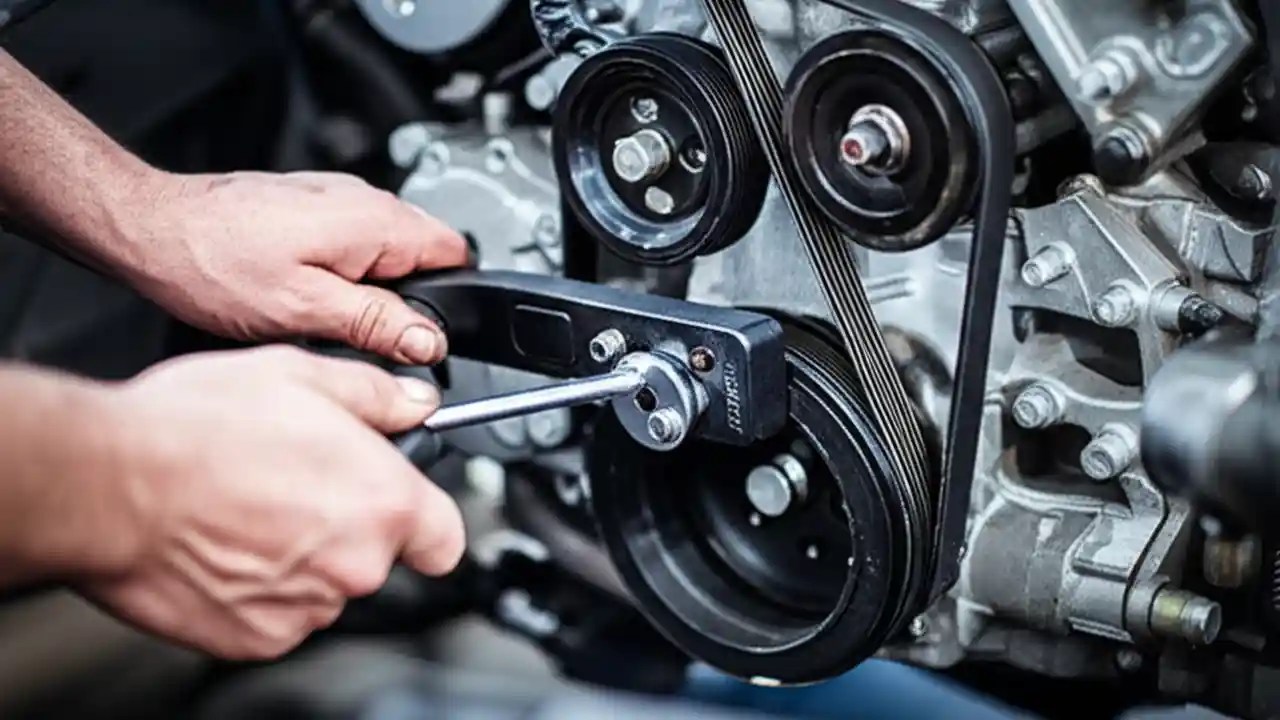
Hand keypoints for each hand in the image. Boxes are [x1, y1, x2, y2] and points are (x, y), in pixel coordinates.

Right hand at [79, 346, 464, 659]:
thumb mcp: (301, 375)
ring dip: (300, 557)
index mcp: (383, 502)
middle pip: (376, 556)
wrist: (106, 485)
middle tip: (293, 484)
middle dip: (345, 525)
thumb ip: (376, 395)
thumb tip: (414, 404)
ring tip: (247, 508)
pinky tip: (224, 544)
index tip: (402, 506)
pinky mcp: (256, 638)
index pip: (445, 536)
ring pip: (324, 586)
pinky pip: (277, 614)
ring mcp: (306, 608)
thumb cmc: (195, 429)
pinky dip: (258, 589)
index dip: (424, 519)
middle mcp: (356, 565)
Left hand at [124, 171, 467, 363]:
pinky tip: (307, 294)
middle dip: (411, 300)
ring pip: (390, 251)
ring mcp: (338, 199)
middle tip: (364, 334)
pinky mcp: (314, 206)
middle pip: (427, 255)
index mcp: (375, 223)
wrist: (153, 230)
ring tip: (327, 315)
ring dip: (374, 288)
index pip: (457, 255)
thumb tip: (430, 340)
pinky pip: (357, 244)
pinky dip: (346, 274)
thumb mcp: (305, 311)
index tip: (420, 337)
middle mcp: (363, 200)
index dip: (448, 303)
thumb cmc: (213, 264)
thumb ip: (378, 324)